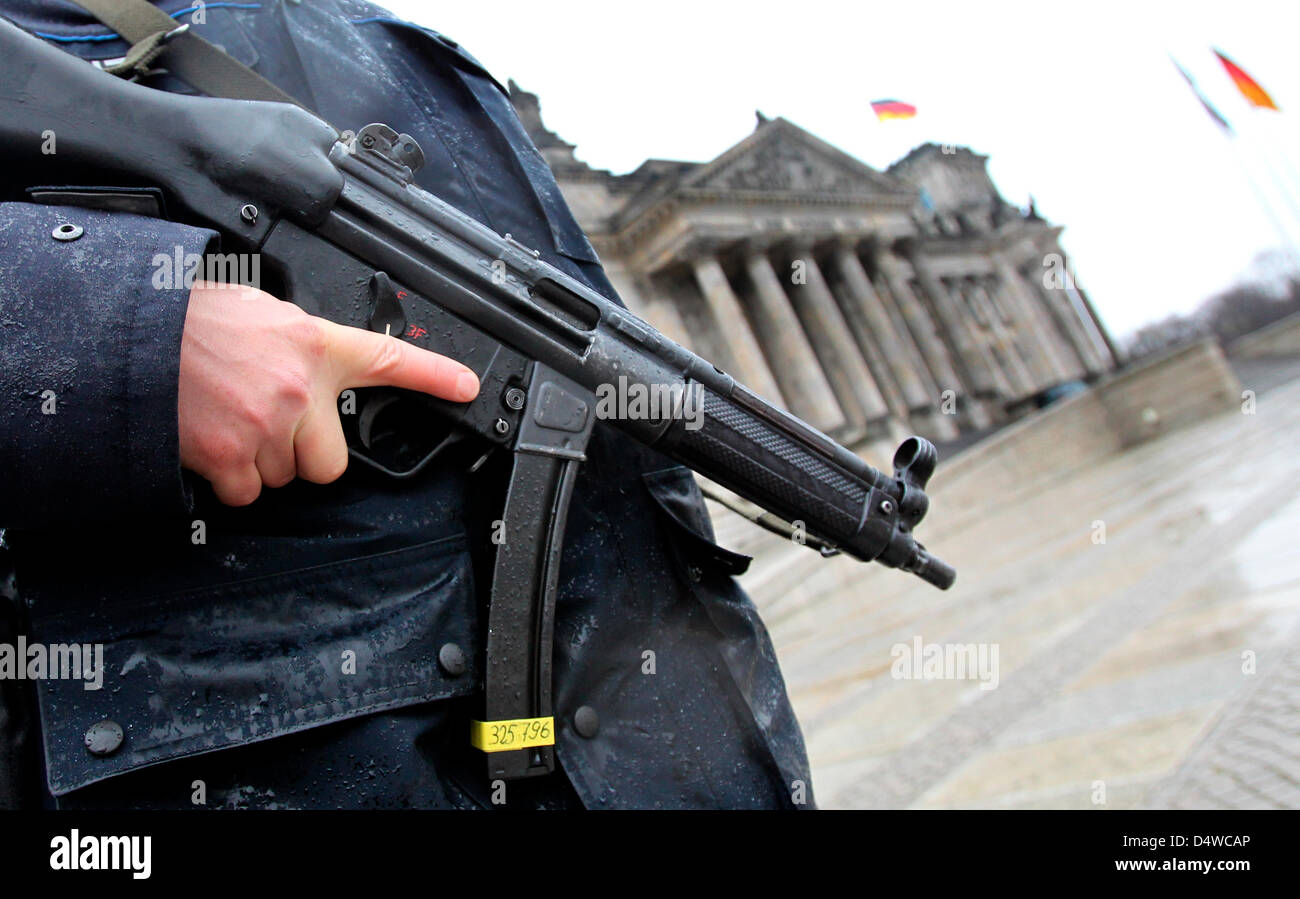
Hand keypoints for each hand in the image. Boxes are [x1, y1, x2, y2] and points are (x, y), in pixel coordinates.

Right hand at [178, 280, 478, 505]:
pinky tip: (211, 442)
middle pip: (330, 462)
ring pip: (285, 477)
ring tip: (228, 419)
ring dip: (259, 462)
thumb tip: (312, 372)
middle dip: (302, 454)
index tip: (465, 387)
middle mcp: (301, 389)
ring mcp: (269, 426)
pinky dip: (228, 479)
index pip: (387, 359)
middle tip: (267, 422)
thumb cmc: (193, 321)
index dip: (433, 375)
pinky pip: (247, 493)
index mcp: (314, 345)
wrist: (134, 334)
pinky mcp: (233, 457)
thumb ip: (301, 348)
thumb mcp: (265, 316)